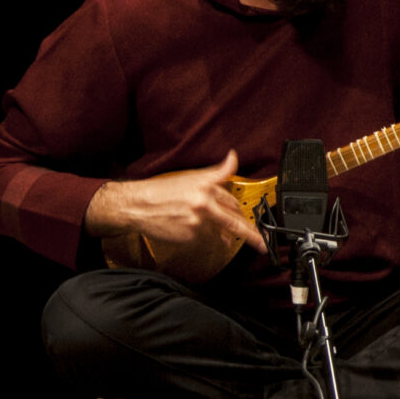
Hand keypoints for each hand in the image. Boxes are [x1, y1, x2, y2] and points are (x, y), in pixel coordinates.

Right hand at [87, 149, 266, 255]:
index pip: (232, 200)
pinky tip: (192, 232)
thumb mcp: (191, 176)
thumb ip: (217, 171)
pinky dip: (202, 237)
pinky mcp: (189, 235)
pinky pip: (203, 239)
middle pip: (235, 220)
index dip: (241, 210)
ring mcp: (198, 220)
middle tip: (262, 242)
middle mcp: (205, 202)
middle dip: (251, 234)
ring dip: (225, 237)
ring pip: (219, 232)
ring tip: (229, 241)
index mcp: (207, 186)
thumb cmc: (161, 190)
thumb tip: (233, 156)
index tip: (255, 220)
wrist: (137, 204)